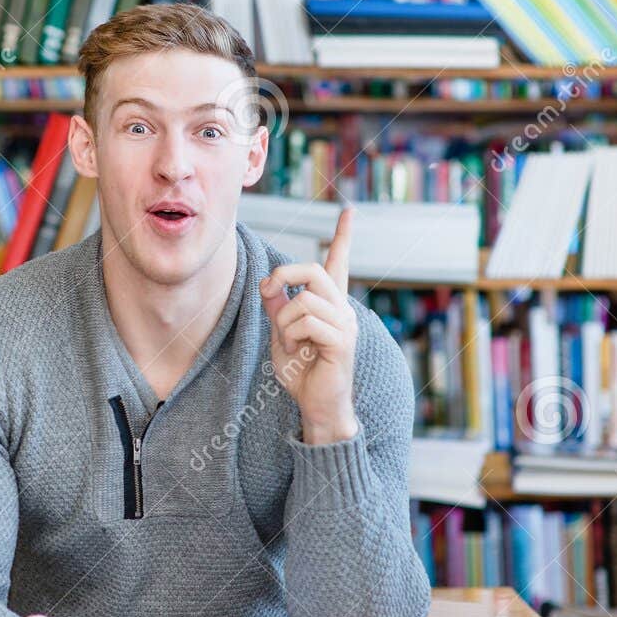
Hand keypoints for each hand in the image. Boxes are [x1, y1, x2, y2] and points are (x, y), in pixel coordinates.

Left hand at [259, 206, 359, 444]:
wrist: (316, 405)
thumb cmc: (301, 372)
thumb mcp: (281, 334)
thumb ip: (276, 308)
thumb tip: (268, 283)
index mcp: (330, 304)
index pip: (338, 263)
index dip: (343, 236)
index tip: (348, 210)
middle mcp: (342, 309)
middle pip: (314, 270)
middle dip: (285, 274)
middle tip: (269, 290)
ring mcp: (345, 324)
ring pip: (304, 300)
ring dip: (284, 321)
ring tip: (289, 342)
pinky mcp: (341, 342)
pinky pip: (308, 322)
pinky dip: (292, 336)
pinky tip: (299, 352)